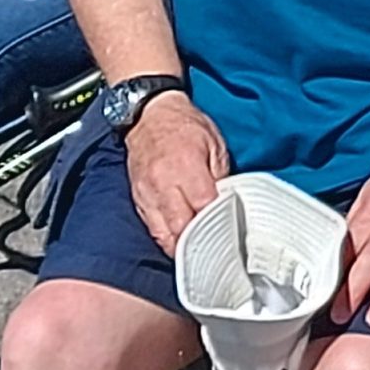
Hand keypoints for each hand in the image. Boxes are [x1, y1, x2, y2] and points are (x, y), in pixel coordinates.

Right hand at [125, 96, 229, 254]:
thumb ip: (221, 176)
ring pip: (164, 235)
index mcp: (187, 167)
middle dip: (200, 243)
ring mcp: (148, 194)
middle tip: (217, 250)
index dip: (218, 225)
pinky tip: (181, 243)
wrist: (149, 115)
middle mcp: (164, 184)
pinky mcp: (138, 200)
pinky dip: (167, 239)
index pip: (204, 208)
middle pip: (182, 228)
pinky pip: (152, 229)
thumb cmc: (186, 126)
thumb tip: (227, 204)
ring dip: (182, 247)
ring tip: (199, 253)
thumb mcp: (214, 144)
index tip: (230, 234)